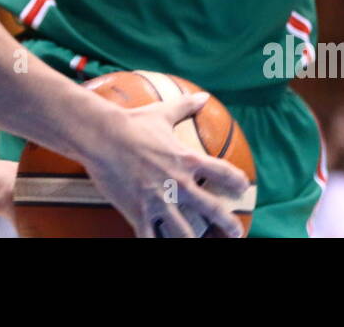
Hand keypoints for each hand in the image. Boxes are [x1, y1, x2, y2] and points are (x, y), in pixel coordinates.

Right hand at [80, 92, 250, 236]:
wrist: (101, 136)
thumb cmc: (132, 123)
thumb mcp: (161, 112)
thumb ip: (185, 106)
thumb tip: (202, 97)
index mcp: (187, 159)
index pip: (222, 172)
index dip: (236, 181)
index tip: (242, 187)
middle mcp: (178, 183)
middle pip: (212, 209)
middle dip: (227, 223)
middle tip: (235, 232)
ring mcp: (159, 201)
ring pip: (184, 232)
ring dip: (194, 240)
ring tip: (200, 244)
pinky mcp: (138, 212)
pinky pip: (150, 237)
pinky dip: (156, 244)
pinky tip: (160, 247)